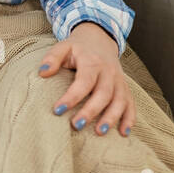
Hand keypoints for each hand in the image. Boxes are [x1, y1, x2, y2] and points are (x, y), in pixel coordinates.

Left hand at [37, 22, 134, 136]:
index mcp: (92, 62)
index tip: (58, 110)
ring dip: (111, 118)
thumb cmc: (77, 48)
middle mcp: (109, 72)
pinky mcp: (125, 87)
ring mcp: (119, 81)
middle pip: (103, 94)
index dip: (72, 97)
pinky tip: (124, 133)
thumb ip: (52, 58)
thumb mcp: (62, 47)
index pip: (84, 81)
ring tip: (99, 132)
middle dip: (91, 111)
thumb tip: (42, 73)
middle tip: (76, 126)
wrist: (99, 40)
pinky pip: (131, 103)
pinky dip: (129, 118)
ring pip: (120, 100)